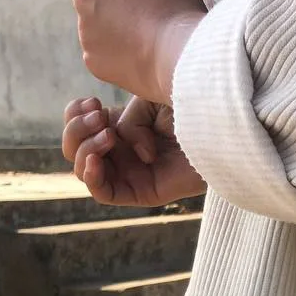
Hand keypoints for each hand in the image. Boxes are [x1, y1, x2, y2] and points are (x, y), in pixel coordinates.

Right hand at [62, 95, 205, 206]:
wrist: (220, 128)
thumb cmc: (191, 111)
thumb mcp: (148, 104)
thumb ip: (125, 121)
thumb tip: (123, 147)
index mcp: (120, 127)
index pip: (79, 126)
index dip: (74, 113)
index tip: (93, 101)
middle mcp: (122, 152)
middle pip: (74, 148)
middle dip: (77, 129)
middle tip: (99, 116)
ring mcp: (130, 173)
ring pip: (83, 170)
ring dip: (85, 148)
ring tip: (108, 134)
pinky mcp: (142, 193)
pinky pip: (104, 194)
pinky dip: (92, 177)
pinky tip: (98, 160)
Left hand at [71, 0, 206, 106]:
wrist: (180, 57)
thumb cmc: (180, 6)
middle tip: (162, 7)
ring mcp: (85, 30)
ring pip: (107, 20)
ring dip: (126, 22)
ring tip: (155, 33)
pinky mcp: (93, 59)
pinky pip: (108, 50)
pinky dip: (125, 50)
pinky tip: (147, 52)